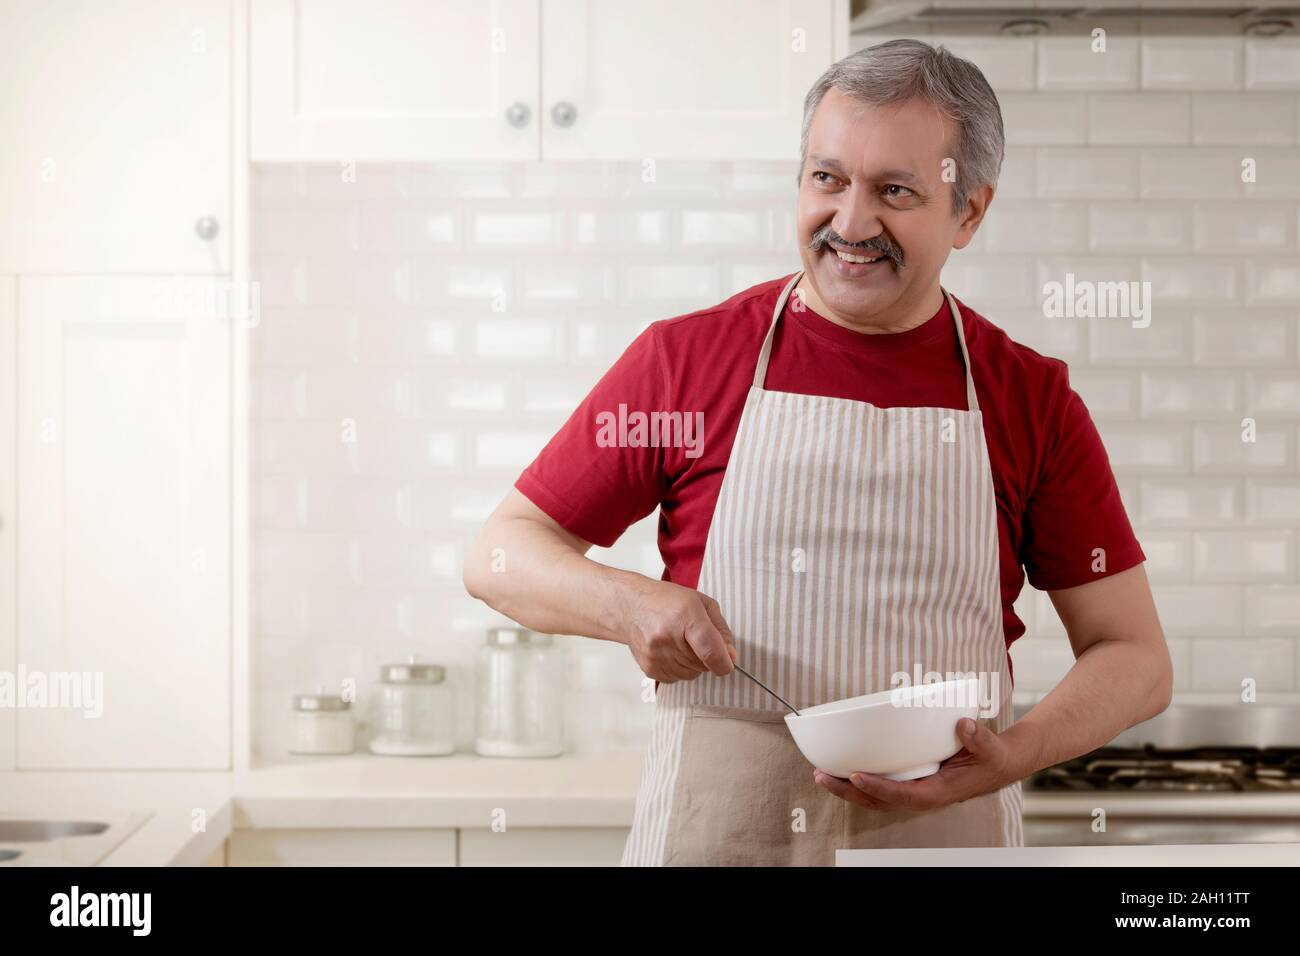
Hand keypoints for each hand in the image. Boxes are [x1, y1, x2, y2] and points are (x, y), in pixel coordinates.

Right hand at [620, 577, 737, 682]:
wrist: (631, 606)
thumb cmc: (666, 601)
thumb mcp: (701, 603)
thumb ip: (721, 630)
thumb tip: (731, 657)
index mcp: (685, 616)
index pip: (710, 651)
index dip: (725, 662)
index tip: (728, 662)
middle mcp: (667, 637)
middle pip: (704, 664)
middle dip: (707, 656)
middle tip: (695, 638)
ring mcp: (655, 655)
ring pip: (692, 674)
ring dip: (693, 663)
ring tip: (681, 642)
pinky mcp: (649, 668)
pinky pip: (677, 679)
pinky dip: (679, 668)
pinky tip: (670, 650)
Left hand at [813, 717, 1012, 811]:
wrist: (996, 764)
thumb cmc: (991, 758)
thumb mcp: (991, 749)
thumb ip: (979, 739)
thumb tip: (964, 725)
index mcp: (938, 791)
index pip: (902, 795)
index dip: (878, 789)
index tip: (855, 777)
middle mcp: (921, 794)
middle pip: (878, 801)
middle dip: (849, 792)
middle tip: (821, 776)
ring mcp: (913, 789)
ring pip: (874, 797)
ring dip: (848, 789)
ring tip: (821, 774)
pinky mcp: (909, 781)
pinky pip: (880, 785)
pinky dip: (859, 780)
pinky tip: (841, 767)